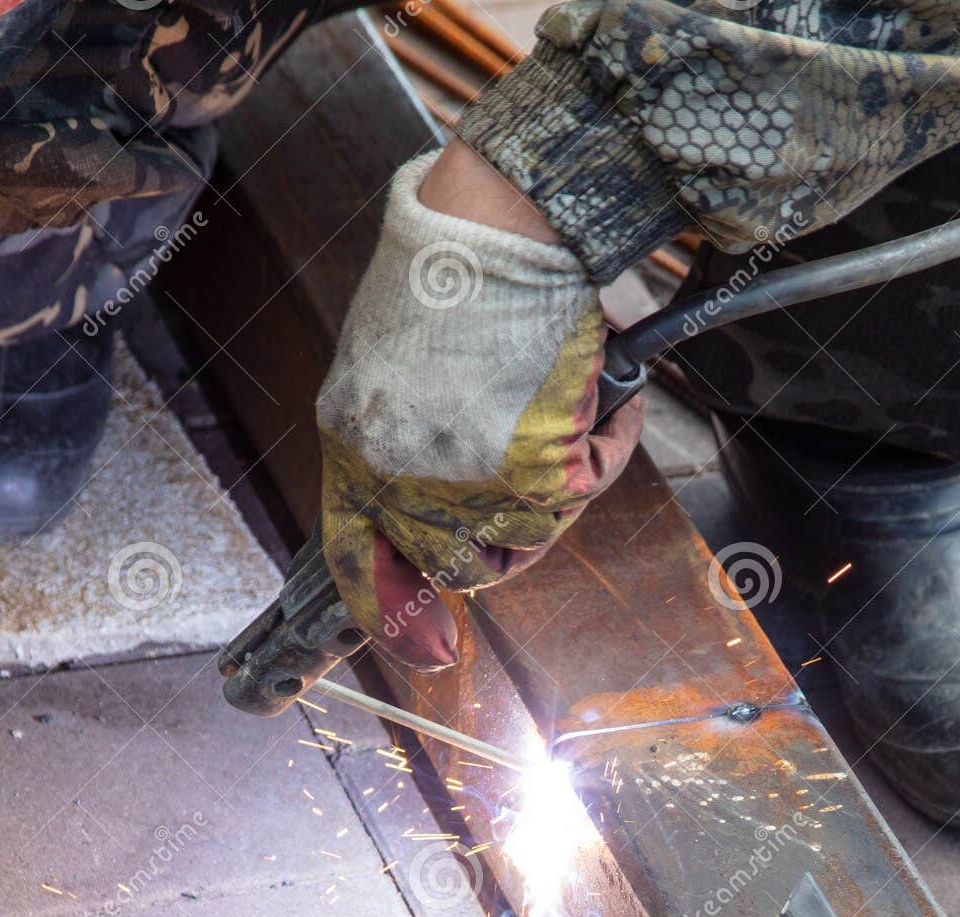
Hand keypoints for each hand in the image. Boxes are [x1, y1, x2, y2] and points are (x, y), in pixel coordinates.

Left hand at [316, 144, 644, 670]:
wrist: (502, 221)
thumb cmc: (453, 275)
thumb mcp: (389, 369)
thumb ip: (399, 444)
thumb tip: (439, 516)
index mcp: (351, 444)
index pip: (356, 561)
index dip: (392, 617)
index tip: (428, 652)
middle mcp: (399, 476)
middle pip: (458, 561)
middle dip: (507, 531)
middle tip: (542, 479)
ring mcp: (464, 480)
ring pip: (528, 536)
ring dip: (558, 485)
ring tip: (568, 406)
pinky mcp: (533, 470)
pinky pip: (587, 487)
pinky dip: (607, 441)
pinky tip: (601, 389)